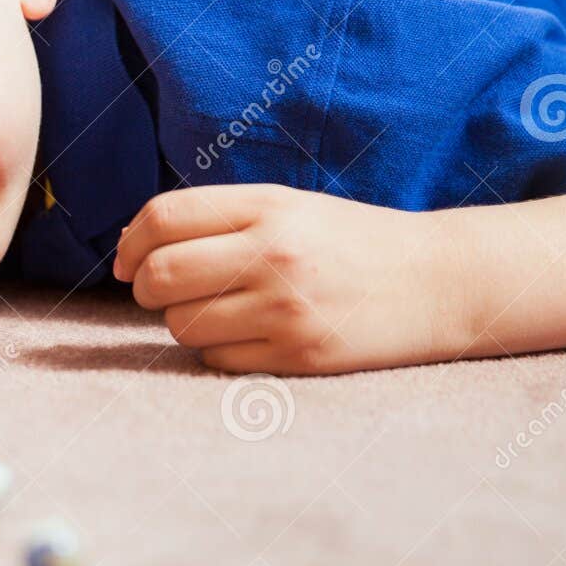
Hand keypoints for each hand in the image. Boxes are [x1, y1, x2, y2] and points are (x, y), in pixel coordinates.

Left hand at [113, 184, 466, 374]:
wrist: (439, 282)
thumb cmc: (349, 242)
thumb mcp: (288, 207)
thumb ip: (217, 218)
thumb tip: (132, 248)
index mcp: (268, 206)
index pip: (163, 218)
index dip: (129, 242)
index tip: (126, 261)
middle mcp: (274, 254)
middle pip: (160, 275)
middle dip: (145, 287)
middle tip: (160, 291)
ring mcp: (286, 308)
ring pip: (182, 324)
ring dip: (185, 321)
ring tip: (222, 310)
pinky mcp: (298, 355)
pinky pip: (216, 359)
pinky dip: (218, 350)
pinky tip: (252, 334)